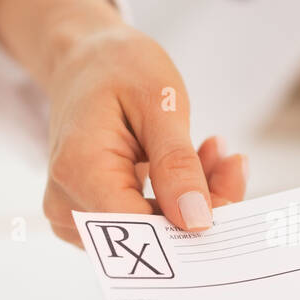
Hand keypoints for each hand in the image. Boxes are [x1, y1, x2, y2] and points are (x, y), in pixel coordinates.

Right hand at [41, 24, 245, 244]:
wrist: (87, 62)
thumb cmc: (119, 69)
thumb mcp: (161, 103)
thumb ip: (177, 164)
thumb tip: (197, 222)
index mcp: (79, 171)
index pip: (143, 228)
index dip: (193, 220)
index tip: (229, 180)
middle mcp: (68, 204)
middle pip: (150, 236)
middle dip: (202, 206)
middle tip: (232, 162)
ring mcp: (75, 216)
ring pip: (153, 235)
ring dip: (194, 201)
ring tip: (212, 154)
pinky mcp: (91, 219)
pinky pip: (145, 225)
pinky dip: (178, 199)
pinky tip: (195, 163)